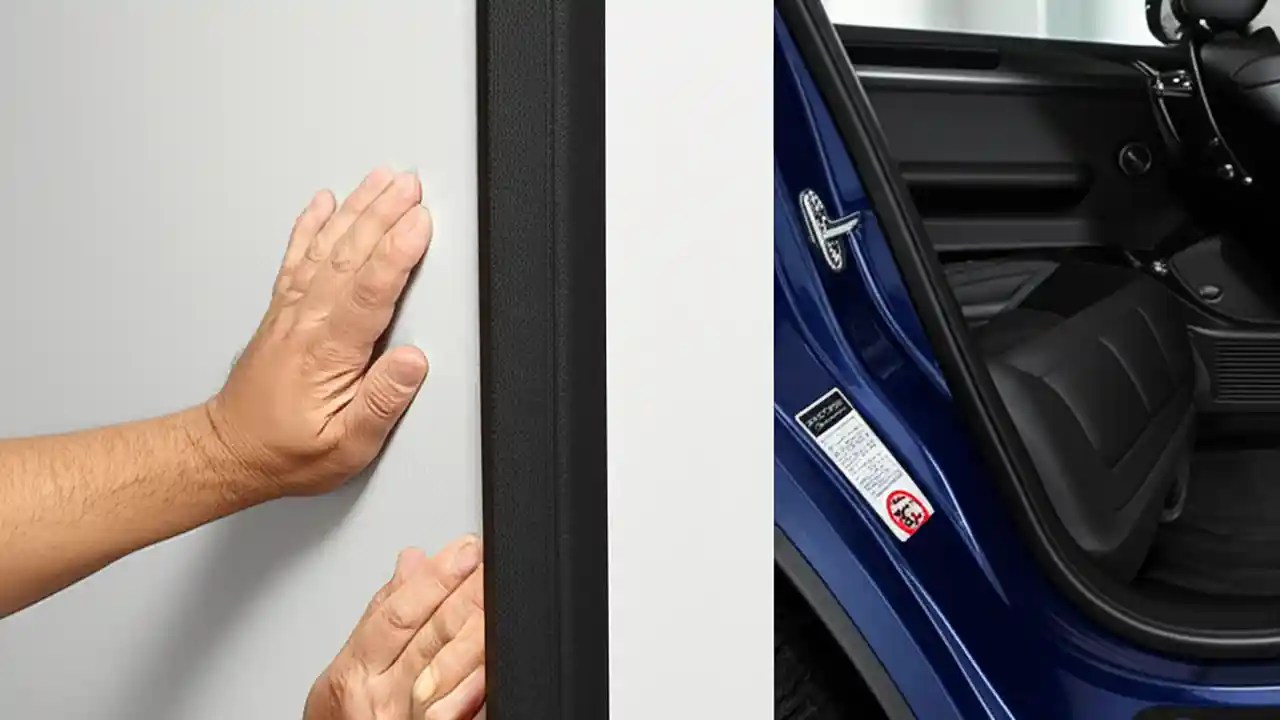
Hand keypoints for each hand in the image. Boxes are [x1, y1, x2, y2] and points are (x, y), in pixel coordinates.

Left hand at [205, 167, 432, 497]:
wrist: (230, 452)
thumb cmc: (288, 452)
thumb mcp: (349, 446)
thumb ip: (383, 401)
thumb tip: (413, 362)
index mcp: (328, 352)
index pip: (370, 291)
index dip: (398, 252)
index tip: (420, 221)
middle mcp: (307, 323)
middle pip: (350, 255)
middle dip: (383, 213)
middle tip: (410, 184)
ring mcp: (292, 311)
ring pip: (327, 248)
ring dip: (356, 210)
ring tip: (381, 180)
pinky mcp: (283, 310)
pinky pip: (298, 257)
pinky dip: (311, 225)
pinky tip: (325, 203)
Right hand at [305, 536, 486, 719]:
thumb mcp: (352, 666)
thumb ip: (383, 613)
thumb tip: (413, 560)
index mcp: (355, 675)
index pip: (399, 615)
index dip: (435, 579)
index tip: (465, 550)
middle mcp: (380, 701)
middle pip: (431, 637)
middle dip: (466, 594)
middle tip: (493, 563)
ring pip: (452, 671)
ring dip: (481, 630)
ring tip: (504, 596)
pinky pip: (466, 712)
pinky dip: (482, 685)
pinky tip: (501, 658)